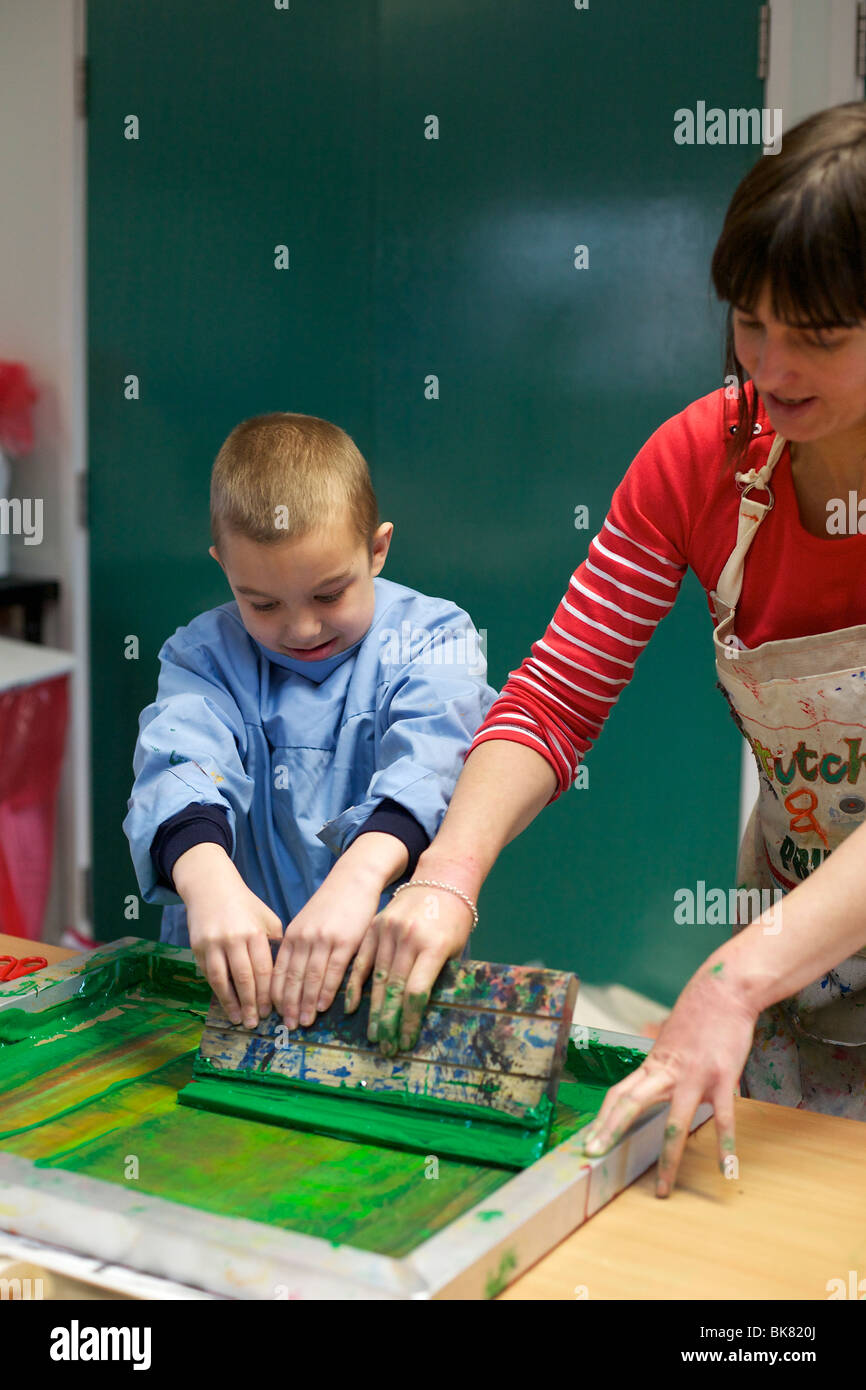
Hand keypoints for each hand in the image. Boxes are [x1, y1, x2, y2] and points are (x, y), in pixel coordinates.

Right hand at [173, 844, 282, 1028]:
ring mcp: (213, 943)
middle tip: (255, 1023)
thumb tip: (285, 972)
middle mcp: (233, 939)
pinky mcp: (197, 947)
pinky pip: (208, 973)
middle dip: (251, 1003)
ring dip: (231, 1003)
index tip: (271, 1010)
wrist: (211, 887)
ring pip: (222, 980)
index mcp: (254, 932)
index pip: (263, 970)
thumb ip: (276, 943)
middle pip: (243, 978)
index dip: (267, 993)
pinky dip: (216, 990)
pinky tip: (224, 1002)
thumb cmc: (245, 905)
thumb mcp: (266, 918)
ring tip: (238, 1019)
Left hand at [270, 871, 385, 1028]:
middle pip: (291, 978)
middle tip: (287, 1025)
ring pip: (309, 978)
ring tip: (303, 1022)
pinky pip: (332, 971)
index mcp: (292, 934)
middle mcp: (303, 938)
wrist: (354, 879)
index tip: (274, 1013)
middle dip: (288, 1005)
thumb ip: (300, 945)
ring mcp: (323, 940)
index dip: (275, 994)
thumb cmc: (333, 904)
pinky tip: (322, 1006)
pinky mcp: (344, 941)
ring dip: (306, 1004)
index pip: (278, 970)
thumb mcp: (308, 922)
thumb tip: (294, 975)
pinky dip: (325, 991)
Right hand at [345, 880, 473, 1055]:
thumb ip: (439, 977)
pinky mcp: (375, 927)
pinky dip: (355, 985)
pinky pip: (362, 960)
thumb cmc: (455, 919)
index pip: (417, 993)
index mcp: (434, 946)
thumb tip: (422, 1014)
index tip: (406, 1041)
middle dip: (390, 1023)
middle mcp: (409, 939)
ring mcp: (389, 931)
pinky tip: (351, 1005)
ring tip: (374, 1034)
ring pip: (377, 978)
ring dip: (374, 1010)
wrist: (442, 879)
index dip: (409, 1021)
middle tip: (386, 1047)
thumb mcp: (456, 948)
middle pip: (395, 989)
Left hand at [574, 958, 756, 1195]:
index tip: (590, 1140)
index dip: (603, 1118)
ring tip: (662, 1188)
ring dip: (668, 1159)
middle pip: (631, 1105)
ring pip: (674, 1123)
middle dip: (611, 1131)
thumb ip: (660, 1050)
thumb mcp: (670, 1032)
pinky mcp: (721, 1078)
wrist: (724, 991)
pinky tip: (727, 1171)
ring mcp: (694, 1076)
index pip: (619, 1094)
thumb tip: (651, 1048)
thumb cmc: (698, 1014)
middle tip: (594, 1156)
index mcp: (653, 1064)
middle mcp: (667, 1072)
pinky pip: (723, 1118)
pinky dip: (725, 1146)